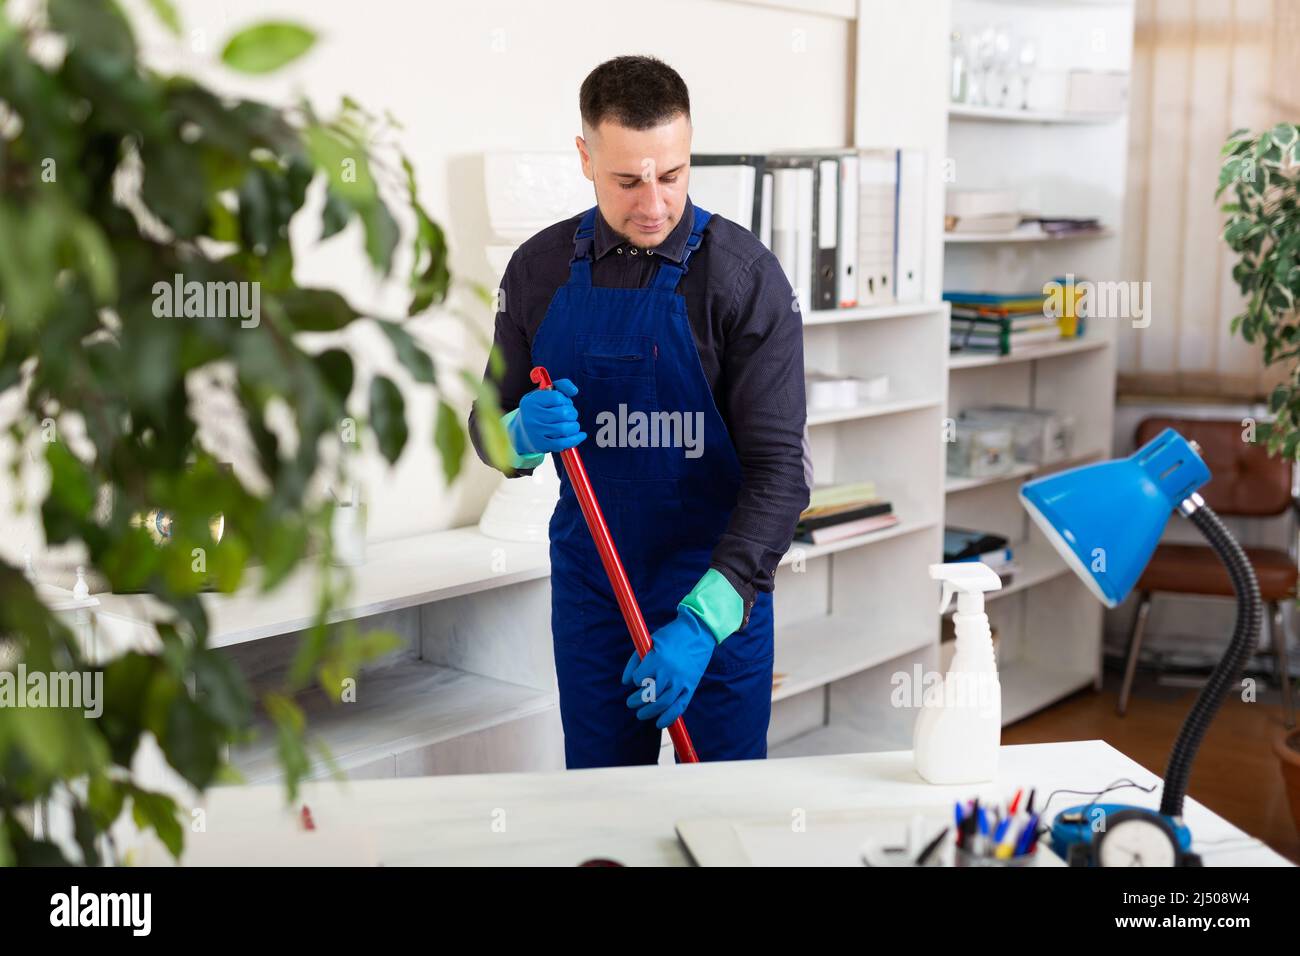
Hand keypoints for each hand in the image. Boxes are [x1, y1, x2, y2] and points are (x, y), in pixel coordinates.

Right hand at [507, 378, 586, 455]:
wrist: (522, 431)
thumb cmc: (539, 409)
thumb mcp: (545, 393)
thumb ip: (562, 385)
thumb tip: (574, 391)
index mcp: (532, 401)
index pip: (557, 397)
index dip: (565, 400)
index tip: (564, 403)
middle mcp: (532, 416)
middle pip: (563, 414)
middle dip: (573, 413)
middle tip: (570, 415)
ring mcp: (536, 432)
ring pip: (564, 429)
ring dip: (574, 426)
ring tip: (573, 425)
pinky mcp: (541, 444)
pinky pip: (562, 443)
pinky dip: (575, 439)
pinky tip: (580, 435)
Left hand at [622, 607, 716, 729]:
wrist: (698, 633)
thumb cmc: (671, 637)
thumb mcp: (649, 642)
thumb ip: (635, 661)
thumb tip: (625, 682)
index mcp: (657, 659)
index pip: (639, 678)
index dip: (636, 680)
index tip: (637, 679)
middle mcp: (669, 672)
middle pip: (649, 694)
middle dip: (636, 701)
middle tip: (630, 703)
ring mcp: (681, 681)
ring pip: (662, 703)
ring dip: (649, 712)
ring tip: (640, 714)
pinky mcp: (690, 687)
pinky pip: (679, 707)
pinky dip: (669, 717)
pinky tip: (659, 723)